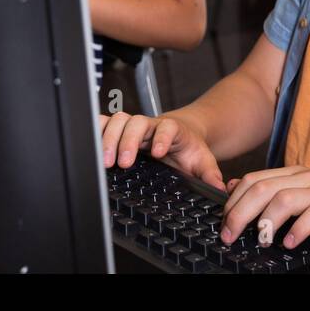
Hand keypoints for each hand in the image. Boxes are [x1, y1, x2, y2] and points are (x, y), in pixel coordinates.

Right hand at [99, 111, 223, 189]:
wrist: (182, 134)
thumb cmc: (189, 149)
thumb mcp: (203, 161)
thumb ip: (210, 174)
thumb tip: (219, 189)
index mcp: (172, 130)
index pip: (167, 128)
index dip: (162, 137)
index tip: (157, 152)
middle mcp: (151, 125)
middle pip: (137, 122)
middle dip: (129, 141)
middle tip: (123, 162)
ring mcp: (134, 126)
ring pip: (118, 121)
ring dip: (109, 138)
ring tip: (105, 162)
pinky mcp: (120, 130)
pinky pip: (104, 124)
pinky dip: (95, 132)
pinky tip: (89, 148)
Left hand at [220, 165, 309, 262]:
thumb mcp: (299, 202)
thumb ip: (271, 193)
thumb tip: (234, 187)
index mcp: (294, 174)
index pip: (254, 179)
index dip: (233, 202)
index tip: (222, 224)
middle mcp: (306, 178)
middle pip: (263, 188)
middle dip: (240, 213)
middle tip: (229, 236)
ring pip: (284, 198)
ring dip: (266, 222)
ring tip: (260, 241)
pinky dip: (297, 230)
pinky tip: (290, 243)